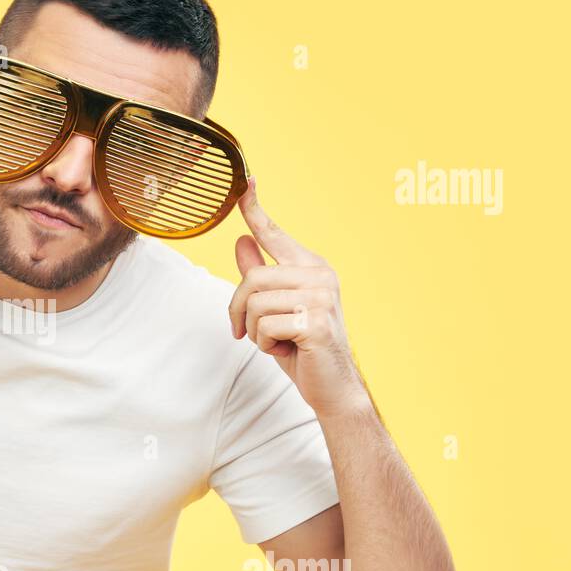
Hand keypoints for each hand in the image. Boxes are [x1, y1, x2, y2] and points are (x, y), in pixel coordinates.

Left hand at [227, 177, 371, 418]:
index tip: (246, 183)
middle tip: (244, 332)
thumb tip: (241, 240)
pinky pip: (264, 327)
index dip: (255, 209)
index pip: (275, 233)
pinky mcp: (315, 322)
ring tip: (276, 342)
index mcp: (311, 267)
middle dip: (237, 310)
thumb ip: (260, 274)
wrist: (332, 387)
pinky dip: (265, 346)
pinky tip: (287, 351)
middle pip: (251, 279)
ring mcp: (320, 298)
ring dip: (254, 332)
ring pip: (255, 304)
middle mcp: (319, 275)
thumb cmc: (302, 348)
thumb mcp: (274, 308)